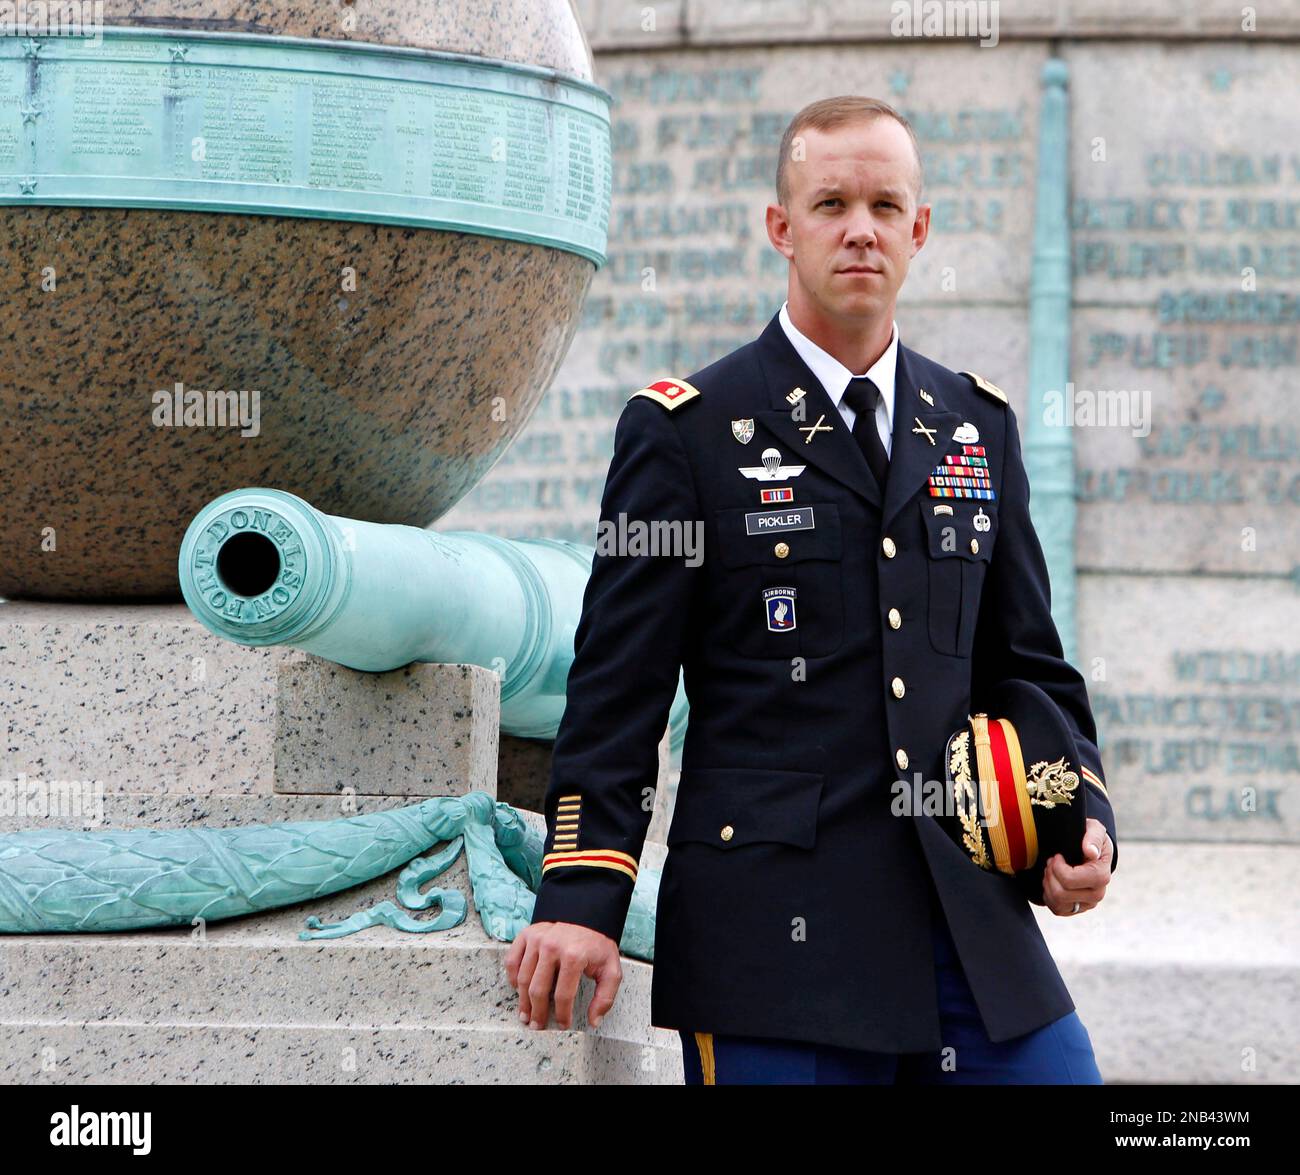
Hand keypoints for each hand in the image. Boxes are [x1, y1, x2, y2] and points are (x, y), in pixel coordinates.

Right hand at [505, 920, 622, 1029]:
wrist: (587, 914)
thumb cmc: (597, 943)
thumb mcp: (610, 968)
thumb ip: (605, 996)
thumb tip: (594, 1021)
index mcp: (574, 956)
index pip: (563, 995)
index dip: (562, 1015)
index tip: (563, 1025)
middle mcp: (552, 947)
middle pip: (538, 990)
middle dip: (537, 1013)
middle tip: (537, 1026)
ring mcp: (537, 940)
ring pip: (523, 978)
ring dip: (523, 1001)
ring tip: (525, 1014)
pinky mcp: (527, 934)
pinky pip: (512, 960)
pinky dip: (513, 977)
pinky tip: (518, 988)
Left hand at [1042, 818, 1112, 916]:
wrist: (1091, 851)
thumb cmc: (1090, 838)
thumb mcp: (1094, 829)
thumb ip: (1093, 837)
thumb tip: (1090, 852)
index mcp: (1102, 875)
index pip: (1070, 880)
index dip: (1057, 867)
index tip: (1058, 856)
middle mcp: (1097, 894)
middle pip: (1061, 893)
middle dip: (1050, 874)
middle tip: (1052, 861)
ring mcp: (1087, 904)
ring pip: (1057, 902)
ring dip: (1048, 883)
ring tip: (1051, 870)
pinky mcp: (1077, 909)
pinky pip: (1056, 909)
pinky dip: (1048, 894)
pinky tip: (1052, 880)